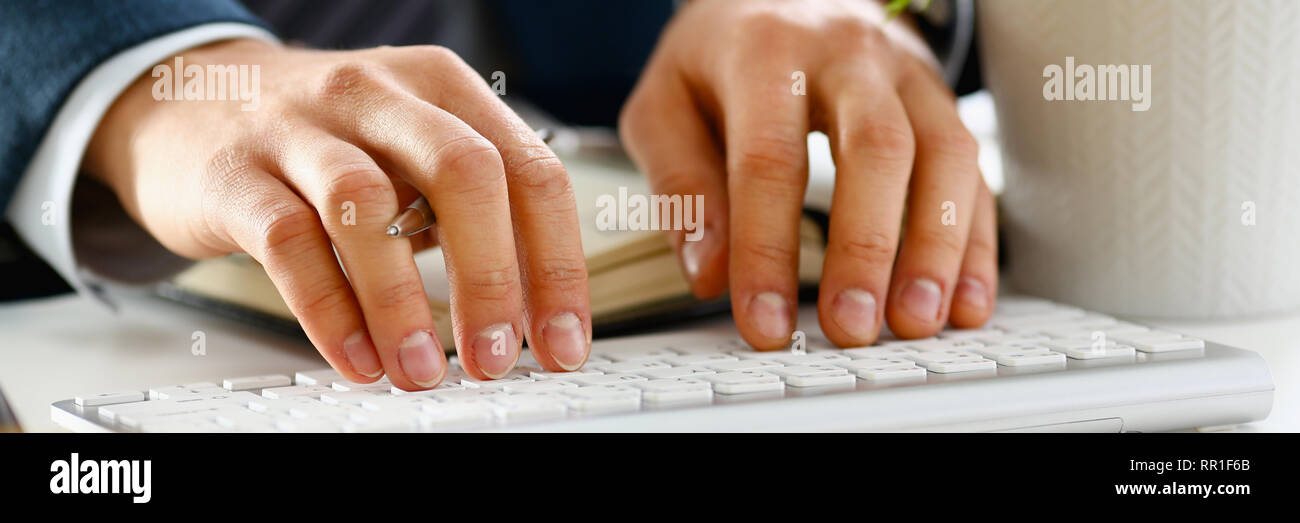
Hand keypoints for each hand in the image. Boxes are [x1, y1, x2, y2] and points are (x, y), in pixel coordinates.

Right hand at [85, 39, 591, 388]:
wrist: (185, 102)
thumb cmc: (322, 141)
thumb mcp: (408, 147)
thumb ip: (467, 209)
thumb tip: (529, 312)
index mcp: (443, 87)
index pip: (530, 170)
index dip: (556, 264)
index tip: (563, 340)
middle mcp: (378, 94)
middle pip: (465, 174)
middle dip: (493, 279)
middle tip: (496, 357)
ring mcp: (302, 126)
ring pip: (369, 207)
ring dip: (404, 303)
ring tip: (421, 370)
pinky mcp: (236, 171)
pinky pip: (289, 242)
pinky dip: (329, 311)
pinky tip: (357, 358)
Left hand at [619, 0, 996, 349]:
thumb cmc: (719, 57)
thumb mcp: (666, 104)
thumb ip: (681, 184)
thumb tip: (709, 273)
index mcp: (766, 53)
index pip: (769, 160)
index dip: (767, 249)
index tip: (764, 321)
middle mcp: (847, 55)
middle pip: (876, 150)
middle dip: (867, 250)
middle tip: (852, 328)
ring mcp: (906, 74)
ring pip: (944, 156)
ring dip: (938, 249)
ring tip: (916, 322)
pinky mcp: (943, 99)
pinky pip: (974, 170)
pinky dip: (975, 242)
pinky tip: (963, 300)